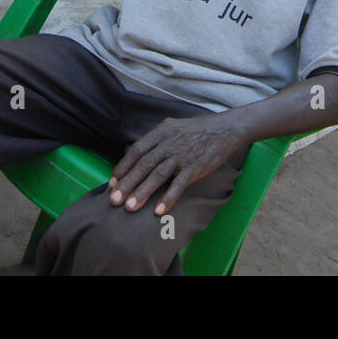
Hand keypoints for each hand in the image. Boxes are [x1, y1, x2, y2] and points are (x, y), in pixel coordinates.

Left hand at [108, 116, 242, 215]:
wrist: (224, 129)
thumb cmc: (196, 130)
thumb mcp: (173, 128)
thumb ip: (156, 141)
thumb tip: (135, 155)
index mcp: (161, 132)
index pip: (136, 151)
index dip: (123, 167)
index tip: (112, 183)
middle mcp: (169, 143)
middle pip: (144, 165)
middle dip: (127, 183)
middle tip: (114, 201)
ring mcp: (182, 155)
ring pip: (158, 175)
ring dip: (143, 192)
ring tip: (130, 207)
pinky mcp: (196, 167)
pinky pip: (179, 184)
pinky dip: (168, 197)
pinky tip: (159, 210)